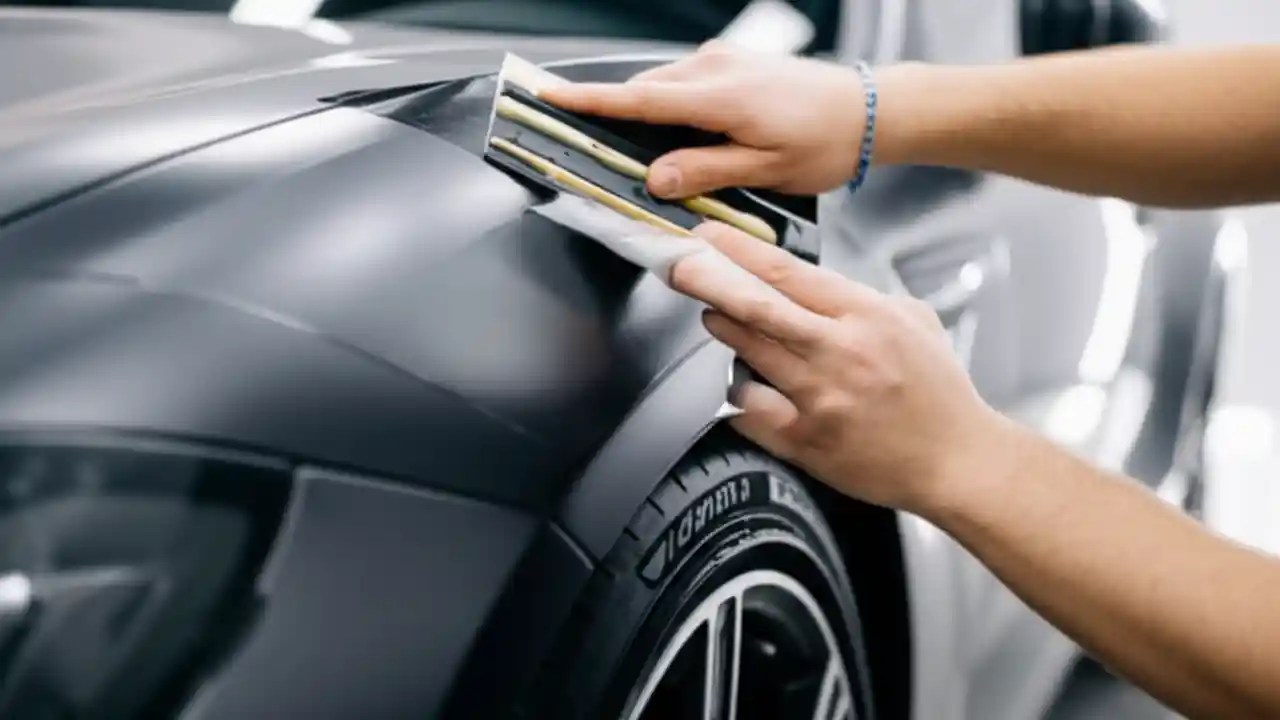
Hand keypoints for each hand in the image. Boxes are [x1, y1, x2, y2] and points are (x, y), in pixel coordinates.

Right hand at [540, 42, 868, 197]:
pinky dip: (667, 108)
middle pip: (642, 93)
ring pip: (661, 88)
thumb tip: (654, 179)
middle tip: (586, 145)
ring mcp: (723, 61)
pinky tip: (676, 137)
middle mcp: (714, 69)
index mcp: (718, 96)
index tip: (548, 97)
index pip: (637, 100)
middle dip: (609, 116)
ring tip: (634, 153)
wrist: (868, 111)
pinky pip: (683, 84)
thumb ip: (704, 172)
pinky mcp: (733, 64)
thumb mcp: (765, 170)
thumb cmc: (824, 142)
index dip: (588, 101)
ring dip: (642, 116)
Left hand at [675, 222, 1016, 512]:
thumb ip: (859, 298)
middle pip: (756, 307)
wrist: (957, 460)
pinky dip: (740, 390)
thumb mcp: (912, 321)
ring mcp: (819, 399)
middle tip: (676, 265)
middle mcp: (839, 353)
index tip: (707, 236)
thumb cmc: (937, 393)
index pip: (787, 272)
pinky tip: (749, 383)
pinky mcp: (805, 441)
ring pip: (747, 353)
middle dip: (708, 281)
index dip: (738, 250)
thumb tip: (808, 283)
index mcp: (866, 317)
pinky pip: (749, 407)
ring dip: (722, 329)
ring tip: (714, 316)